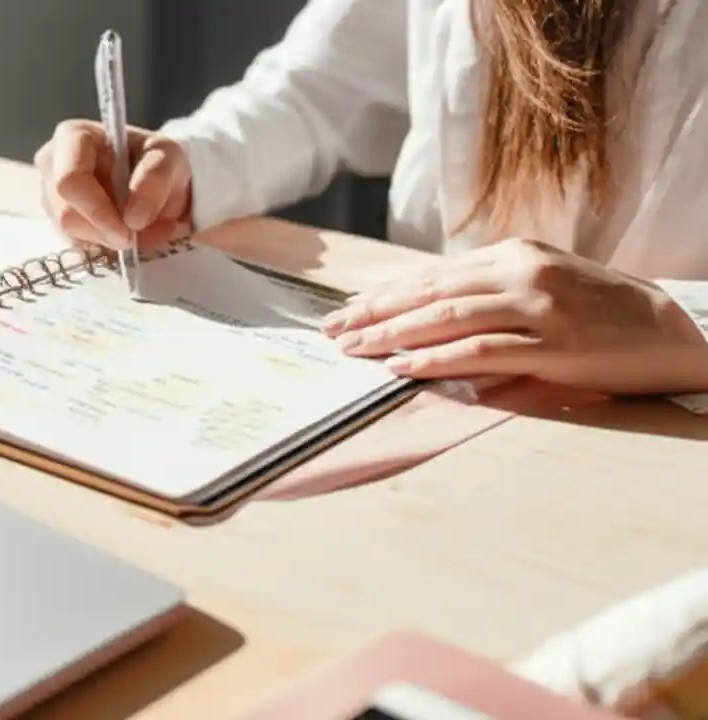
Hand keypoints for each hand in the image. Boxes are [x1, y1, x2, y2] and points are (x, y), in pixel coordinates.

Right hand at [34, 120, 191, 251]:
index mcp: (72, 137)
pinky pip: (77, 246)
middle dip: (105, 231)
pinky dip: (106, 247)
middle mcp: (52, 167)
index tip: (128, 229)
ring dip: (108, 240)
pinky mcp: (58, 224)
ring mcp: (50, 198)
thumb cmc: (154, 158)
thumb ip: (156, 179)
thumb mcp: (168, 156)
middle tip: (137, 236)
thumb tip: (133, 219)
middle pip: (66, 214)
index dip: (97, 209)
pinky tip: (123, 233)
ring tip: (140, 231)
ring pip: (71, 235)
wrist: (154, 178)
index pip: (70, 179)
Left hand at [321, 238, 707, 393]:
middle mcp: (520, 272)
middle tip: (332, 330)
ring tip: (355, 349)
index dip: (384, 294)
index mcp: (513, 254)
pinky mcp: (552, 343)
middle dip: (375, 312)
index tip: (347, 310)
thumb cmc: (600, 310)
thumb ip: (490, 290)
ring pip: (448, 316)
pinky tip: (403, 367)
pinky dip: (436, 357)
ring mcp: (537, 306)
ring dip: (394, 334)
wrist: (671, 329)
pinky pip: (482, 350)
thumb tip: (430, 307)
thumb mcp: (542, 282)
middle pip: (430, 291)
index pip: (433, 274)